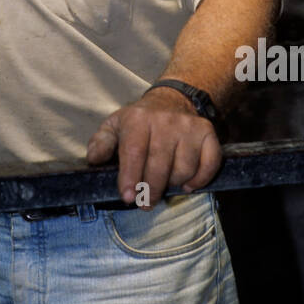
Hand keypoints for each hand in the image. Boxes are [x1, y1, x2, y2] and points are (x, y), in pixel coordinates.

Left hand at [85, 89, 222, 206]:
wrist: (172, 100)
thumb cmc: (139, 121)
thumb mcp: (114, 126)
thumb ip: (101, 143)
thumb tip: (94, 159)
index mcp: (138, 119)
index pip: (134, 152)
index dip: (131, 178)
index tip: (129, 197)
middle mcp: (165, 121)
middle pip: (160, 165)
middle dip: (151, 190)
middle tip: (146, 203)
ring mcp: (189, 127)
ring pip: (184, 169)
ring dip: (174, 184)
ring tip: (164, 184)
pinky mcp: (208, 133)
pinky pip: (209, 164)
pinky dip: (200, 180)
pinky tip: (187, 183)